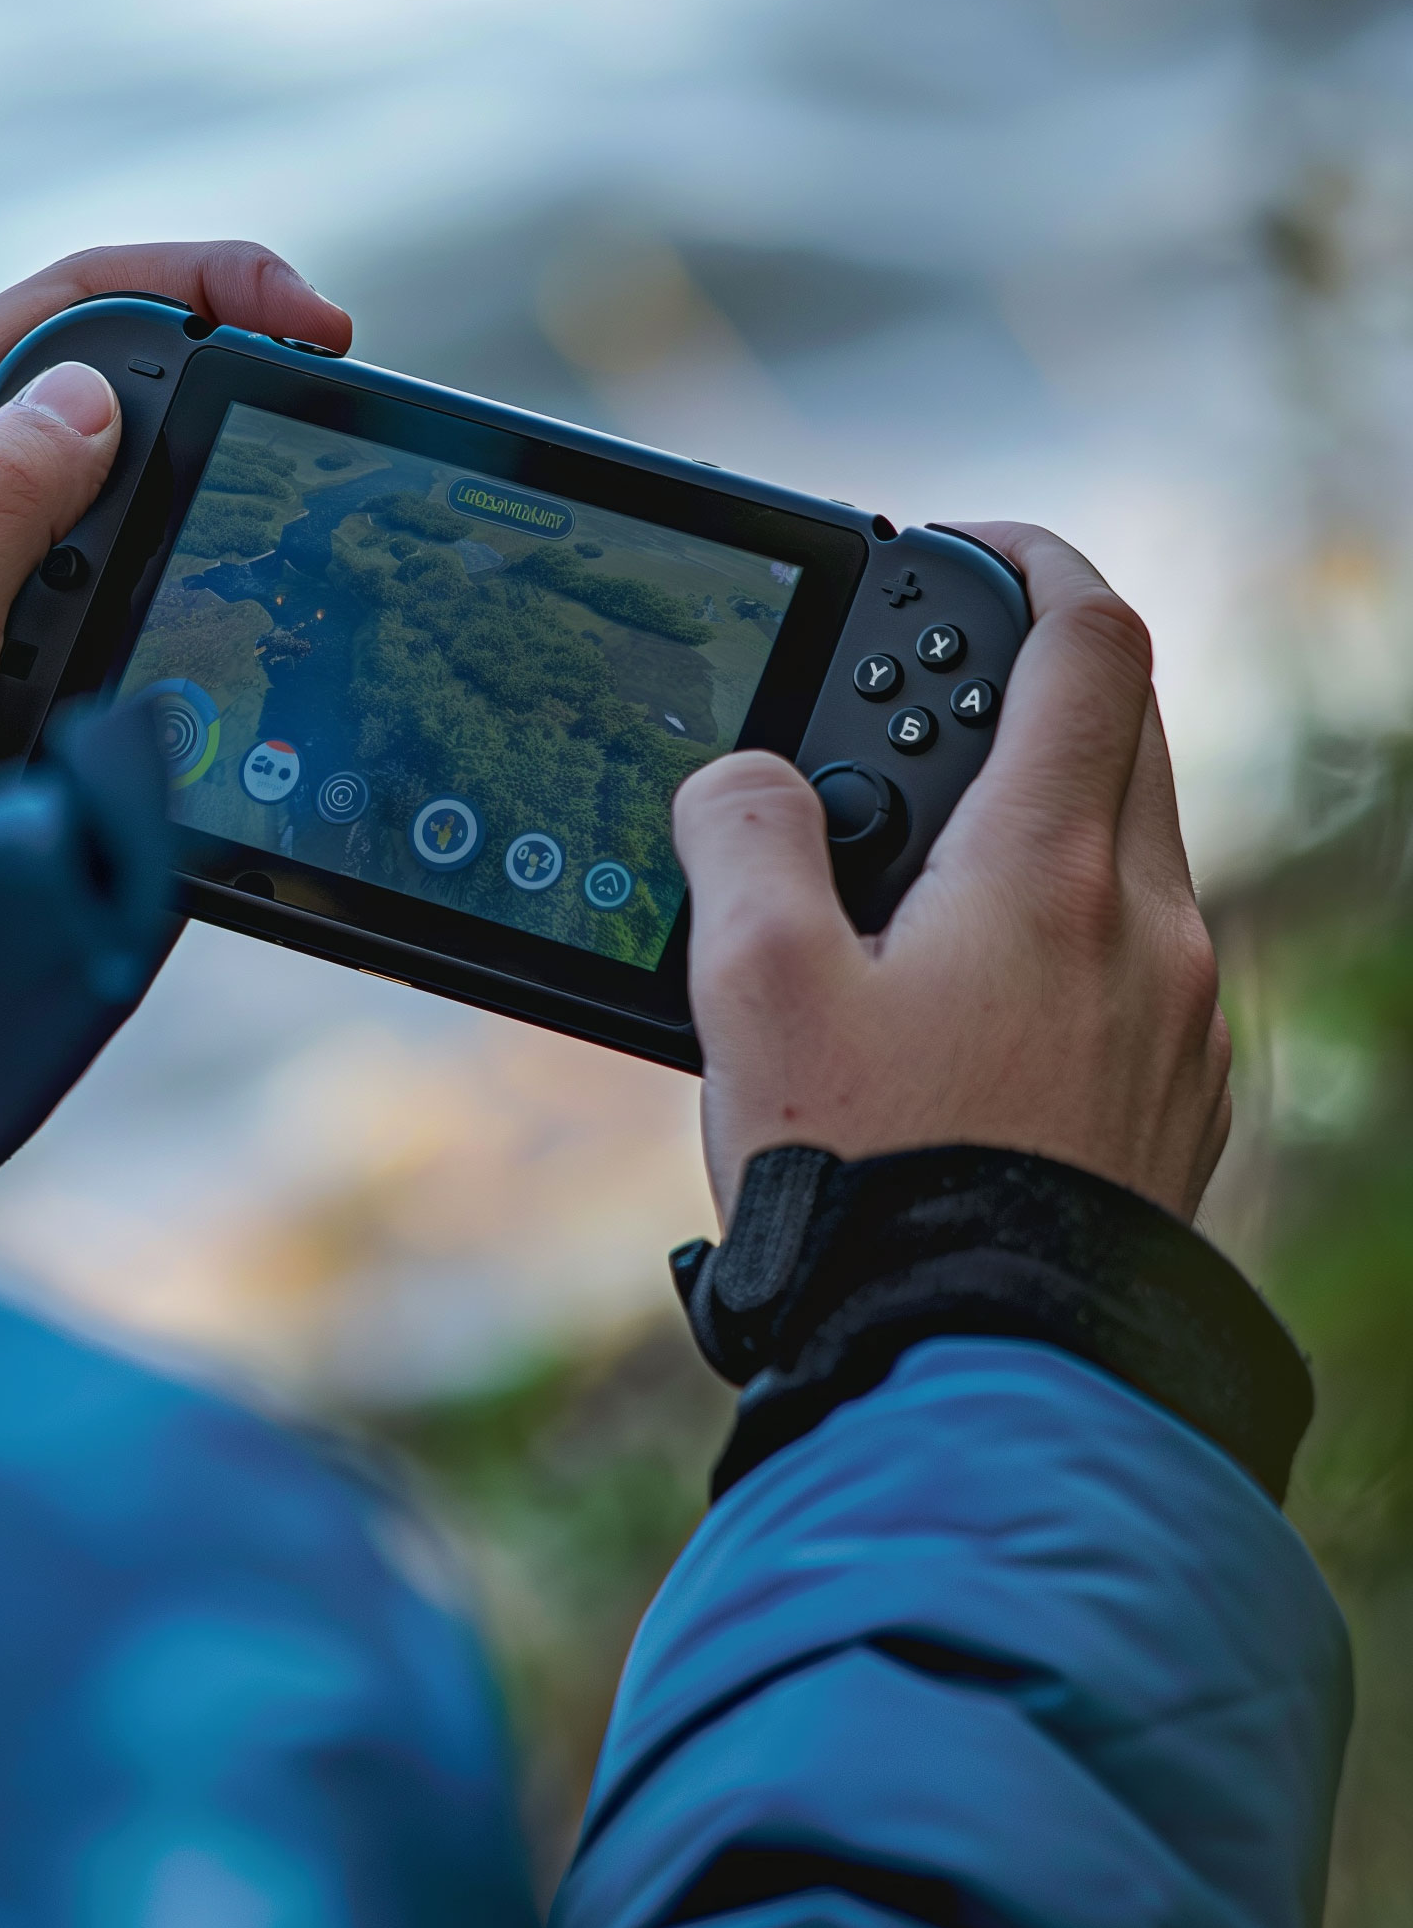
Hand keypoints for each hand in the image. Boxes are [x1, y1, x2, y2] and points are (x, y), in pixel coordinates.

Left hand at [0, 241, 349, 783]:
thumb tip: (90, 401)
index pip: (73, 297)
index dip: (208, 286)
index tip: (311, 327)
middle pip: (94, 357)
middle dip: (212, 370)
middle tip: (313, 410)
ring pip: (91, 448)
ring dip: (178, 471)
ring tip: (261, 508)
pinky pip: (73, 524)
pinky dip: (142, 539)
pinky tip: (183, 582)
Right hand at [673, 524, 1228, 1227]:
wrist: (983, 1377)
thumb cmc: (870, 1180)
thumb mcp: (754, 988)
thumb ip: (743, 840)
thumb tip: (743, 778)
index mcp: (1049, 872)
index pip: (1090, 642)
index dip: (1031, 563)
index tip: (970, 551)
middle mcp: (1149, 930)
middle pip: (1124, 736)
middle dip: (1027, 696)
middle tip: (919, 723)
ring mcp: (1184, 1022)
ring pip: (1133, 853)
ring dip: (1043, 824)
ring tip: (918, 887)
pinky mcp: (1182, 1102)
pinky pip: (1140, 963)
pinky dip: (1069, 932)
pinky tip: (971, 1007)